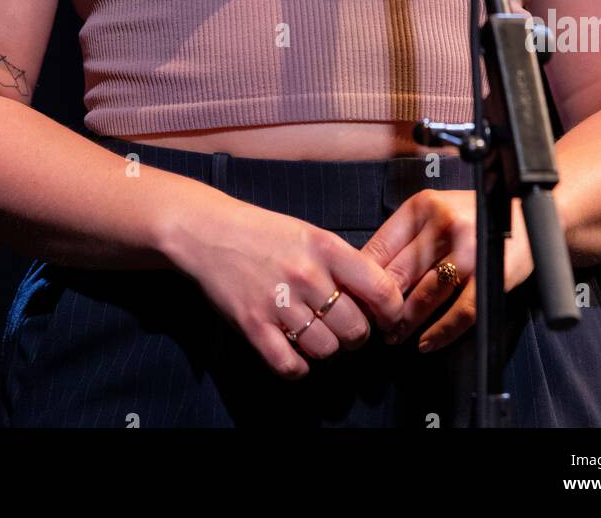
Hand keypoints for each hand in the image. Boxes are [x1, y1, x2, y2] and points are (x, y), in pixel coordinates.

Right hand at [167, 193, 405, 378]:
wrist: (208, 232)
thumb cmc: (264, 233)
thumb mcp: (309, 233)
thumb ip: (342, 263)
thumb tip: (378, 298)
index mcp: (325, 247)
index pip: (381, 290)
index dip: (392, 311)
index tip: (388, 318)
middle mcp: (306, 275)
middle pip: (355, 329)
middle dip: (355, 335)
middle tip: (344, 328)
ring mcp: (278, 302)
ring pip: (326, 350)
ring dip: (326, 350)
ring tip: (316, 335)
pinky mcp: (253, 326)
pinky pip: (290, 366)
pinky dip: (297, 367)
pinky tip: (294, 352)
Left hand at [358, 189, 534, 350]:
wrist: (527, 216)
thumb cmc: (474, 216)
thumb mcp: (436, 212)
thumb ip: (407, 237)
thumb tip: (368, 274)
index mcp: (424, 205)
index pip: (380, 246)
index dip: (363, 279)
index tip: (355, 299)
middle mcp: (444, 223)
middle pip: (399, 273)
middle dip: (381, 305)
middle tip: (371, 323)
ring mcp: (468, 249)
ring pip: (425, 295)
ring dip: (405, 322)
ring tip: (394, 335)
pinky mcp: (490, 274)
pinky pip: (460, 312)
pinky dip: (440, 332)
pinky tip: (426, 342)